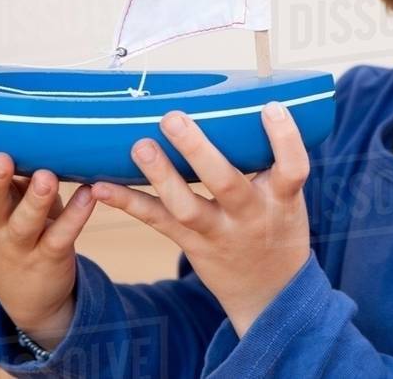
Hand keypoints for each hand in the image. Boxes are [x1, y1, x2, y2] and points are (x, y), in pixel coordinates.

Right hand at [0, 149, 97, 349]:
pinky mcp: (50, 257)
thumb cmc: (22, 231)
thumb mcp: (10, 206)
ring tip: (46, 177)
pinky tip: (89, 195)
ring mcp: (23, 245)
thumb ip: (14, 176)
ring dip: (36, 199)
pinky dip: (75, 215)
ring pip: (25, 222)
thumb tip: (25, 126)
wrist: (31, 297)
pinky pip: (61, 236)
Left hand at [91, 102, 311, 336]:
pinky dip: (128, 203)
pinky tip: (100, 187)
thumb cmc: (278, 227)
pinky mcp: (191, 242)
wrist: (269, 292)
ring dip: (160, 175)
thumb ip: (270, 161)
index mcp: (281, 199)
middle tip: (173, 118)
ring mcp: (218, 232)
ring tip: (140, 146)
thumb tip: (249, 101)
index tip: (271, 107)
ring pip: (187, 207)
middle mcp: (250, 216)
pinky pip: (157, 221)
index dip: (284, 138)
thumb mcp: (288, 198)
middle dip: (198, 151)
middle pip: (226, 184)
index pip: (293, 168)